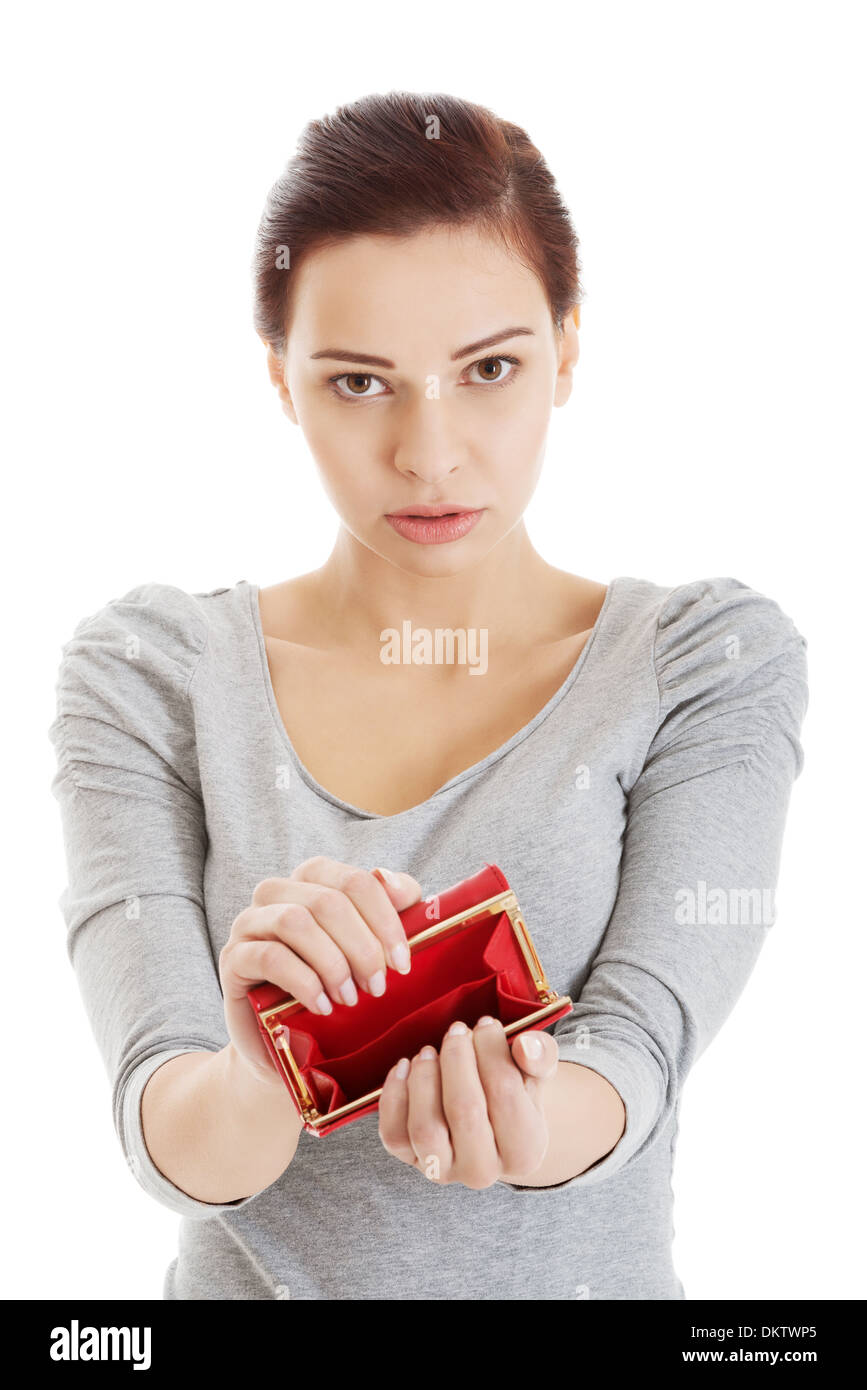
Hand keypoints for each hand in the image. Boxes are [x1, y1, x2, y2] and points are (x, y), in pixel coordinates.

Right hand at [219, 857, 422, 1085]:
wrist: (286, 1041)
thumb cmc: (334, 987)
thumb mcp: (369, 949)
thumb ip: (392, 910)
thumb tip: (400, 887)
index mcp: (312, 879)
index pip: (354, 881)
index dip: (385, 919)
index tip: (402, 963)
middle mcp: (277, 893)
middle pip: (327, 900)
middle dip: (361, 946)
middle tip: (378, 987)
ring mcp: (249, 923)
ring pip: (295, 921)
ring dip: (332, 962)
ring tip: (349, 998)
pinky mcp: (233, 959)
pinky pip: (268, 957)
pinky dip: (303, 981)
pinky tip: (322, 1006)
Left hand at [378, 1015, 559, 1186]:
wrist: (493, 1126)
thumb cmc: (517, 1092)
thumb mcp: (537, 1073)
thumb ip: (540, 1056)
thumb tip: (526, 1044)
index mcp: (524, 1152)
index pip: (505, 1094)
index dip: (492, 1051)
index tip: (486, 1024)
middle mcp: (483, 1171)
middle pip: (464, 1111)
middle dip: (457, 1060)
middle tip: (457, 1030)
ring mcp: (444, 1171)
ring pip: (425, 1128)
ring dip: (424, 1079)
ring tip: (430, 1050)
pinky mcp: (412, 1162)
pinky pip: (393, 1134)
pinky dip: (393, 1096)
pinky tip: (405, 1066)